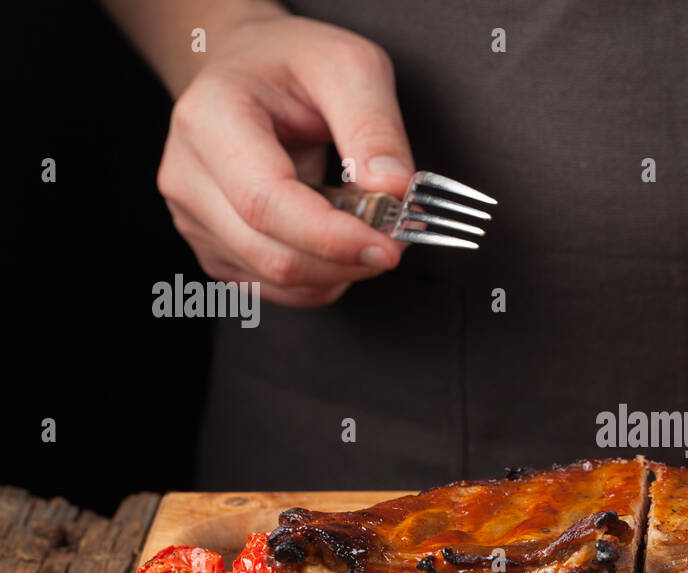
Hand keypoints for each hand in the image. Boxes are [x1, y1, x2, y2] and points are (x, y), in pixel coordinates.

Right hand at [156, 13, 412, 305]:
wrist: (248, 70)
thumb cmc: (294, 65)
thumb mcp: (350, 67)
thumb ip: (375, 127)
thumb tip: (393, 190)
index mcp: (210, 119)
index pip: (266, 204)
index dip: (332, 238)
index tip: (389, 247)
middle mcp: (187, 175)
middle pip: (272, 255)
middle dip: (347, 260)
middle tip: (397, 236)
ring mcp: (193, 218)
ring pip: (276, 280)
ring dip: (338, 271)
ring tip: (367, 227)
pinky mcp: (212, 248)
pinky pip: (274, 289)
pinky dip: (320, 279)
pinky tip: (336, 243)